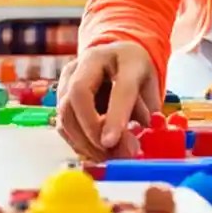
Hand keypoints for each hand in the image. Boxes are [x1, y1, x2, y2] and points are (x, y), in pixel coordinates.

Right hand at [56, 42, 157, 161]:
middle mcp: (93, 60)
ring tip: (105, 156)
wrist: (119, 56)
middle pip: (79, 95)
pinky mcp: (61, 89)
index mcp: (126, 57)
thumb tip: (131, 149)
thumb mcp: (150, 92)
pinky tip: (93, 150)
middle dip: (90, 130)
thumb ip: (144, 118)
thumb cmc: (137, 75)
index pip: (120, 88)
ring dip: (82, 140)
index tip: (111, 143)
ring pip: (65, 111)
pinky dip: (76, 140)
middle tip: (108, 152)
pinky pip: (62, 121)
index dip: (115, 117)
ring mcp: (72, 73)